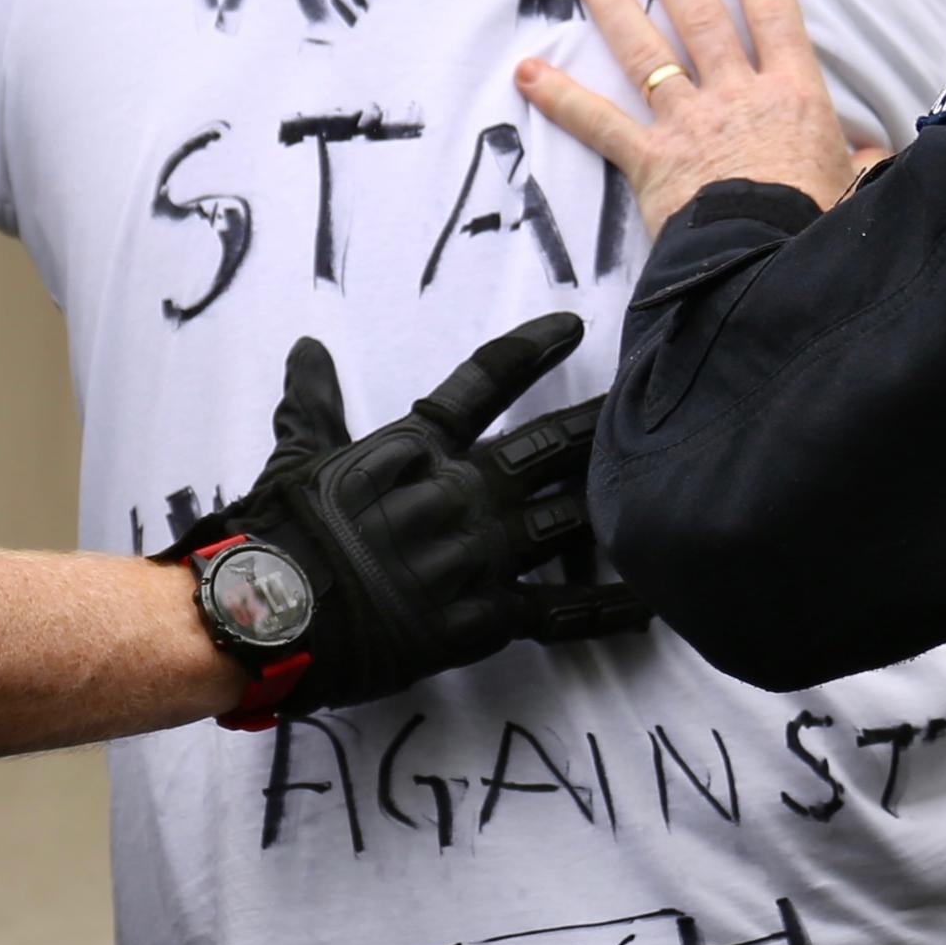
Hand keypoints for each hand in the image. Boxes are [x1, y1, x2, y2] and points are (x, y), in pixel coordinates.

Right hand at [177, 316, 644, 717]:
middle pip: (551, 447)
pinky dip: (610, 606)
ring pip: (572, 519)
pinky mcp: (488, 616)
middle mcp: (462, 492)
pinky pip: (562, 610)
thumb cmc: (280, 532)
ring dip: (620, 501)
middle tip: (653, 402)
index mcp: (416, 446)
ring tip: (671, 482)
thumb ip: (314, 401)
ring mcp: (482, 554)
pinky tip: (657, 601)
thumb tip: (306, 347)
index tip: (576, 327)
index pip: (485, 382)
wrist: (274, 613)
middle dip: (604, 425)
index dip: (533, 350)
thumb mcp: (297, 454)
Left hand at [517, 0, 858, 234]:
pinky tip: (527, 71)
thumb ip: (865, 162)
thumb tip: (880, 154)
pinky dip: (560, 97)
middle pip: (701, 18)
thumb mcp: (859, 187)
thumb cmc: (821, 228)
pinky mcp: (651, 160)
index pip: (775, 17)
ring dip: (616, 8)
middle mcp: (738, 96)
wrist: (776, 263)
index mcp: (794, 95)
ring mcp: (690, 123)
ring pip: (648, 53)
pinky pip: (598, 122)